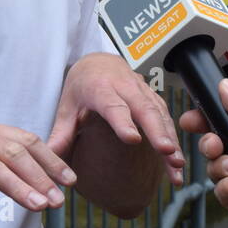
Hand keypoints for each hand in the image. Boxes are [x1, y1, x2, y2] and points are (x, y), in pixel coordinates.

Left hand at [47, 52, 184, 184]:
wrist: (98, 62)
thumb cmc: (81, 87)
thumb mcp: (67, 107)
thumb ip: (61, 133)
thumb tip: (50, 157)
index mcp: (100, 88)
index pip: (113, 105)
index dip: (123, 121)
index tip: (132, 139)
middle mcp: (125, 87)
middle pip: (144, 109)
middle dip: (157, 131)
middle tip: (166, 153)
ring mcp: (143, 91)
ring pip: (160, 114)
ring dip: (170, 139)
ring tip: (176, 164)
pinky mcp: (153, 98)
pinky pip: (166, 117)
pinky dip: (174, 138)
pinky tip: (177, 162)